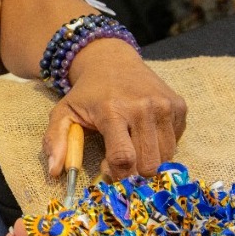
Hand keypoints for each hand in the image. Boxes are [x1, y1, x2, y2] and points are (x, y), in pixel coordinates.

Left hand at [43, 38, 186, 179]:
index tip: (109, 171)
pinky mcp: (179, 105)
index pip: (123, 158)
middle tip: (123, 162)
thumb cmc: (87, 93)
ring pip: (166, 157)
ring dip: (150, 161)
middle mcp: (143, 107)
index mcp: (112, 111)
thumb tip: (55, 172)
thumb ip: (55, 141)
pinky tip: (147, 133)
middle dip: (135, 173)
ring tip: (134, 147)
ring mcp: (164, 106)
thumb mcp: (64, 113)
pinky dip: (162, 145)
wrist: (113, 60)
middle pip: (149, 164)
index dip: (118, 175)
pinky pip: (176, 142)